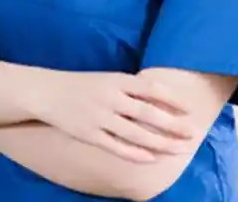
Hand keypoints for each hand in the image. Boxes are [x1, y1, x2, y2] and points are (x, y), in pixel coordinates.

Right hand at [34, 70, 197, 162]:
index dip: (172, 100)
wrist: (45, 92)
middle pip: (148, 114)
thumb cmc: (80, 85)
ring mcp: (99, 117)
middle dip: (173, 125)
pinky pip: (117, 147)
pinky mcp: (89, 134)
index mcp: (116, 80)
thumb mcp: (106, 78)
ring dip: (160, 143)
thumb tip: (161, 100)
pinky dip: (135, 154)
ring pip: (136, 134)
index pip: (151, 89)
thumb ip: (130, 88)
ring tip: (178, 149)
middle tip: (193, 134)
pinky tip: (151, 159)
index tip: (190, 110)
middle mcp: (110, 98)